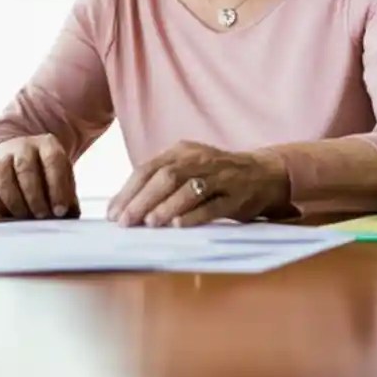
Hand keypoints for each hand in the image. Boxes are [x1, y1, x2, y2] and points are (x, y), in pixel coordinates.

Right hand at [0, 134, 78, 219]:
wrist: (16, 157)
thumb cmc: (45, 175)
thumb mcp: (61, 179)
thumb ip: (67, 197)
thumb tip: (68, 217)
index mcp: (47, 145)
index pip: (53, 161)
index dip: (57, 187)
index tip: (60, 211)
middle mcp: (22, 146)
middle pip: (25, 168)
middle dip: (34, 197)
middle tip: (41, 216)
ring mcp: (0, 157)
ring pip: (2, 176)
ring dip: (14, 202)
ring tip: (24, 217)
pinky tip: (5, 214)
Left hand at [107, 141, 289, 227]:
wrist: (263, 173)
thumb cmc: (215, 176)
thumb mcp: (187, 168)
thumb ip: (160, 181)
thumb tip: (125, 205)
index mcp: (182, 151)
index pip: (148, 169)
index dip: (128, 191)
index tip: (113, 213)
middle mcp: (199, 160)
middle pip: (165, 177)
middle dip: (142, 201)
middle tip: (126, 222)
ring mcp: (220, 177)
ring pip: (188, 189)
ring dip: (166, 207)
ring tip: (149, 224)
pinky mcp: (236, 196)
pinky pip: (213, 205)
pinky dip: (194, 215)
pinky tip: (179, 225)